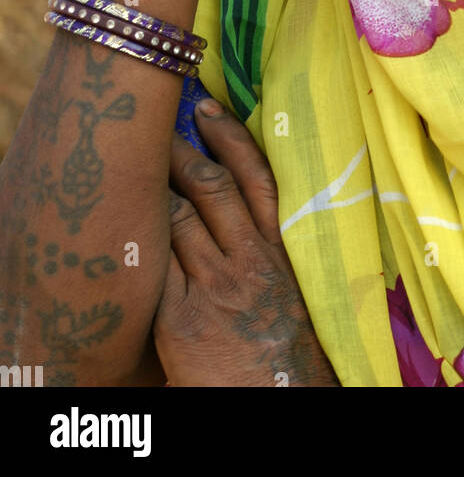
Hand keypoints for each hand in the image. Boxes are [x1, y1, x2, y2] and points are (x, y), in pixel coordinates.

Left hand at [154, 99, 338, 386]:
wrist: (283, 402)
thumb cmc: (288, 351)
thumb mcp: (292, 288)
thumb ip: (269, 249)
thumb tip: (242, 211)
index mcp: (283, 250)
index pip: (256, 177)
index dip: (230, 136)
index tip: (207, 107)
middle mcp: (250, 261)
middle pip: (210, 187)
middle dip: (179, 151)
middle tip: (154, 126)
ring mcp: (214, 289)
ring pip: (176, 219)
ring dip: (151, 192)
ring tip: (131, 172)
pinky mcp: (181, 322)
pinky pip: (154, 270)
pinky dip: (139, 245)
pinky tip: (124, 231)